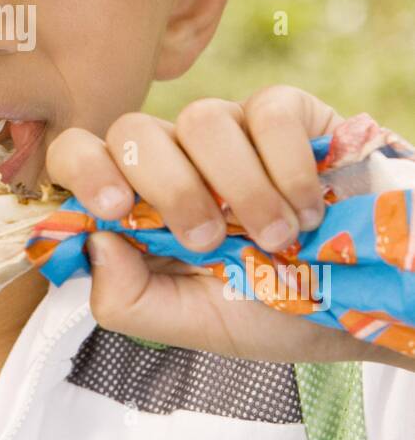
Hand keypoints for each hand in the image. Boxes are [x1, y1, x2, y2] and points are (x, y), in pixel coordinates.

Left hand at [46, 85, 414, 370]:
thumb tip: (93, 241)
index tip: (115, 209)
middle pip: (133, 130)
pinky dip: (289, 170)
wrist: (361, 305)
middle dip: (171, 190)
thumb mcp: (190, 325)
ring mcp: (230, 130)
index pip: (77, 154)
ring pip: (201, 119)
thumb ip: (126, 299)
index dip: (84, 169)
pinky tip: (310, 209)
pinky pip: (268, 113)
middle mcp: (175, 157)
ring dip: (240, 190)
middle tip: (209, 242)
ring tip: (277, 239)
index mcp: (138, 203)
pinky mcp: (286, 114)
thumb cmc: (270, 310)